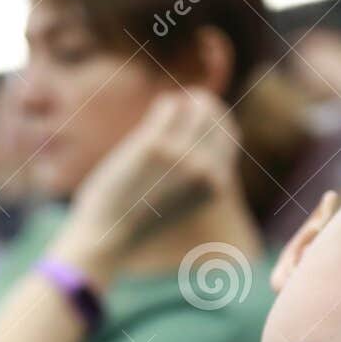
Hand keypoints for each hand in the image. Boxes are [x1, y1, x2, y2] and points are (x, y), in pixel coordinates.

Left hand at [52, 89, 244, 281]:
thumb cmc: (142, 219)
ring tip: (167, 112)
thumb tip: (198, 139)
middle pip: (214, 115)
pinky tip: (156, 113)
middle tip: (183, 106)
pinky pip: (169, 106)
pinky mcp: (154, 146)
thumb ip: (197, 174)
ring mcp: (180, 156)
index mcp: (216, 186)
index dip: (216, 119)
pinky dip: (164, 106)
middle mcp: (204, 169)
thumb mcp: (183, 200)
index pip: (231, 135)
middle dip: (200, 105)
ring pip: (194, 106)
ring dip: (181, 104)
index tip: (200, 115)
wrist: (110, 237)